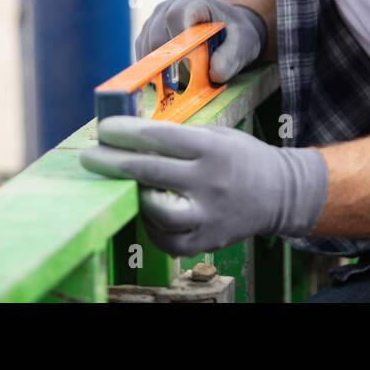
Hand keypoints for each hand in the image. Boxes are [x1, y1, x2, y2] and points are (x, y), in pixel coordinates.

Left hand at [79, 116, 328, 255]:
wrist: (281, 193)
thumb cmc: (241, 157)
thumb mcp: (217, 135)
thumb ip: (179, 136)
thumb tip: (131, 133)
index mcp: (213, 149)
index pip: (160, 138)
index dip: (126, 132)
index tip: (103, 128)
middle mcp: (210, 182)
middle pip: (150, 172)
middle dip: (112, 162)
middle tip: (88, 156)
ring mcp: (208, 215)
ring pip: (156, 210)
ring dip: (133, 195)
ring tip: (123, 185)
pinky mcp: (207, 241)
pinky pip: (166, 238)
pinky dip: (149, 223)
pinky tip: (145, 208)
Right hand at [135, 0, 266, 82]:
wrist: (227, 30)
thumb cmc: (236, 34)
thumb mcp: (244, 43)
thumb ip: (232, 57)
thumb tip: (213, 73)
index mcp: (194, 1)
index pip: (177, 15)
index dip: (178, 38)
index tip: (188, 62)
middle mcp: (168, 6)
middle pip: (157, 34)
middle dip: (169, 61)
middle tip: (187, 82)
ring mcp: (154, 20)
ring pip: (146, 46)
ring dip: (160, 68)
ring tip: (181, 82)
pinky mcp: (147, 36)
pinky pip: (142, 54)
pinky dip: (153, 70)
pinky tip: (169, 79)